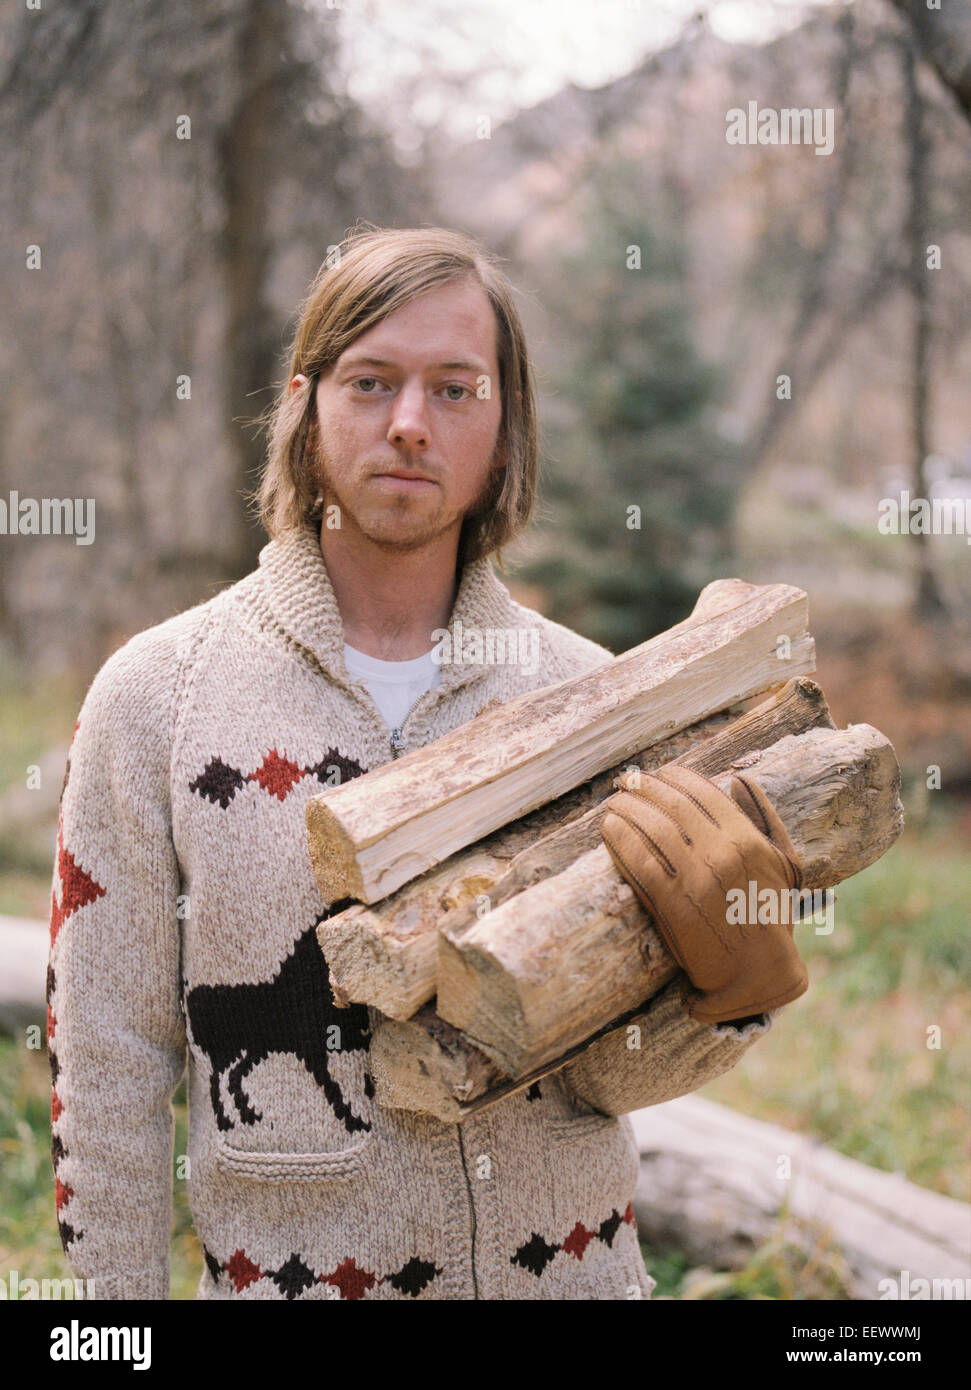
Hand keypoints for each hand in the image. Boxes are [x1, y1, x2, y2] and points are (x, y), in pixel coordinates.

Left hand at [600, 764, 808, 1022]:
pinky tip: (609, 829)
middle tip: (626, 782)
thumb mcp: (784, 862)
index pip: (701, 791)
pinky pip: (638, 861)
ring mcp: (694, 878)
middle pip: (671, 804)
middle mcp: (721, 853)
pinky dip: (620, 839)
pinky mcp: (672, 904)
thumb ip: (765, 817)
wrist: (758, 973)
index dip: (673, 776)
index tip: (657, 774)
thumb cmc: (770, 915)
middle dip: (643, 787)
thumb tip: (738, 779)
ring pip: (651, 828)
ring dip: (626, 809)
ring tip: (613, 803)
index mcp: (747, 839)